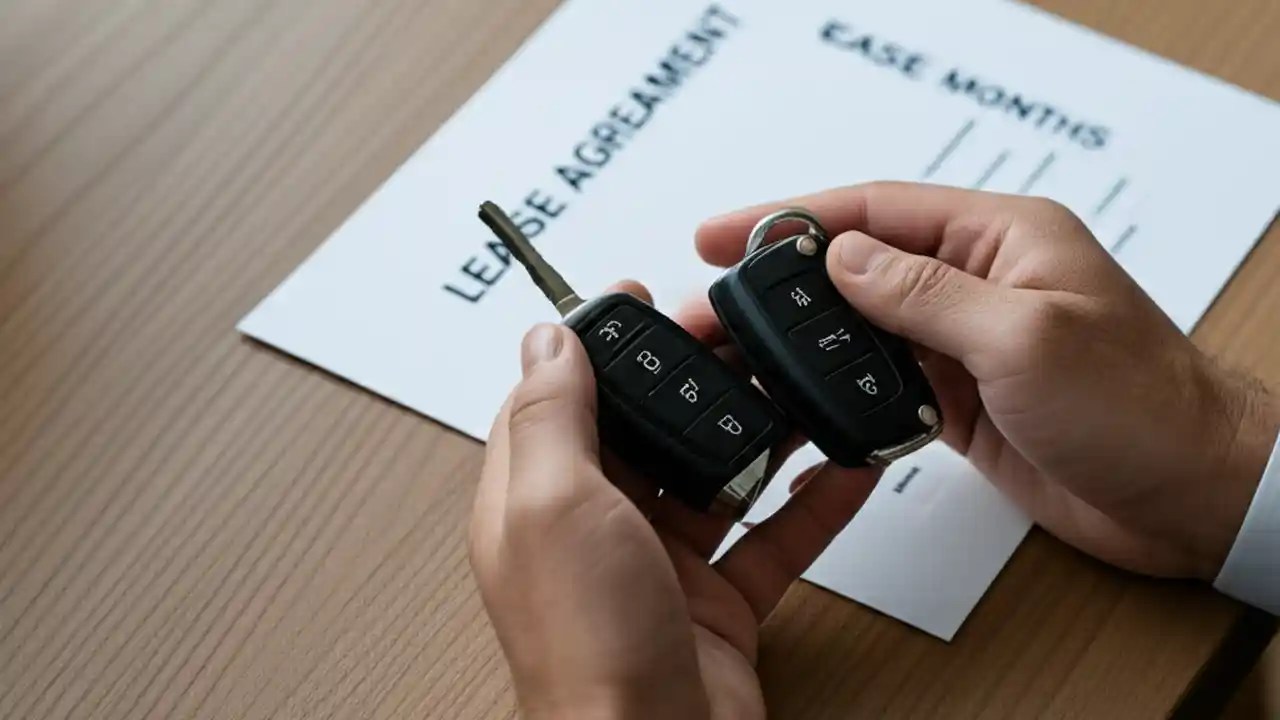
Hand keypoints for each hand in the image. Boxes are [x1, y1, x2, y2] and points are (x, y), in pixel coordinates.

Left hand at [469, 282, 879, 719]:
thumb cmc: (588, 648)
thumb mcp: (552, 505)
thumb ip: (549, 416)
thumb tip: (545, 339)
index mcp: (535, 499)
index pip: (559, 396)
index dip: (599, 344)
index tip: (643, 299)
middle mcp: (592, 528)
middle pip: (647, 426)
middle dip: (693, 375)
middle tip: (739, 332)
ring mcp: (657, 566)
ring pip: (714, 474)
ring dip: (760, 428)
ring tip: (799, 380)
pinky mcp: (717, 604)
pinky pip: (770, 538)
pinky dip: (811, 504)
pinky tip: (844, 468)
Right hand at [697, 182, 1279, 579]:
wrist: (1193, 496)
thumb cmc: (1143, 404)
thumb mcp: (1026, 337)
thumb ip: (925, 294)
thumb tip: (842, 259)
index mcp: (999, 238)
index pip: (874, 211)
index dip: (792, 219)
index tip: (724, 235)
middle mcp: (975, 283)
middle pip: (854, 272)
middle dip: (778, 291)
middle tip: (708, 312)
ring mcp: (964, 344)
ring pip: (860, 333)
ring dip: (799, 346)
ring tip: (732, 361)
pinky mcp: (960, 401)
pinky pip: (881, 385)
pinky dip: (836, 393)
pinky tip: (795, 404)